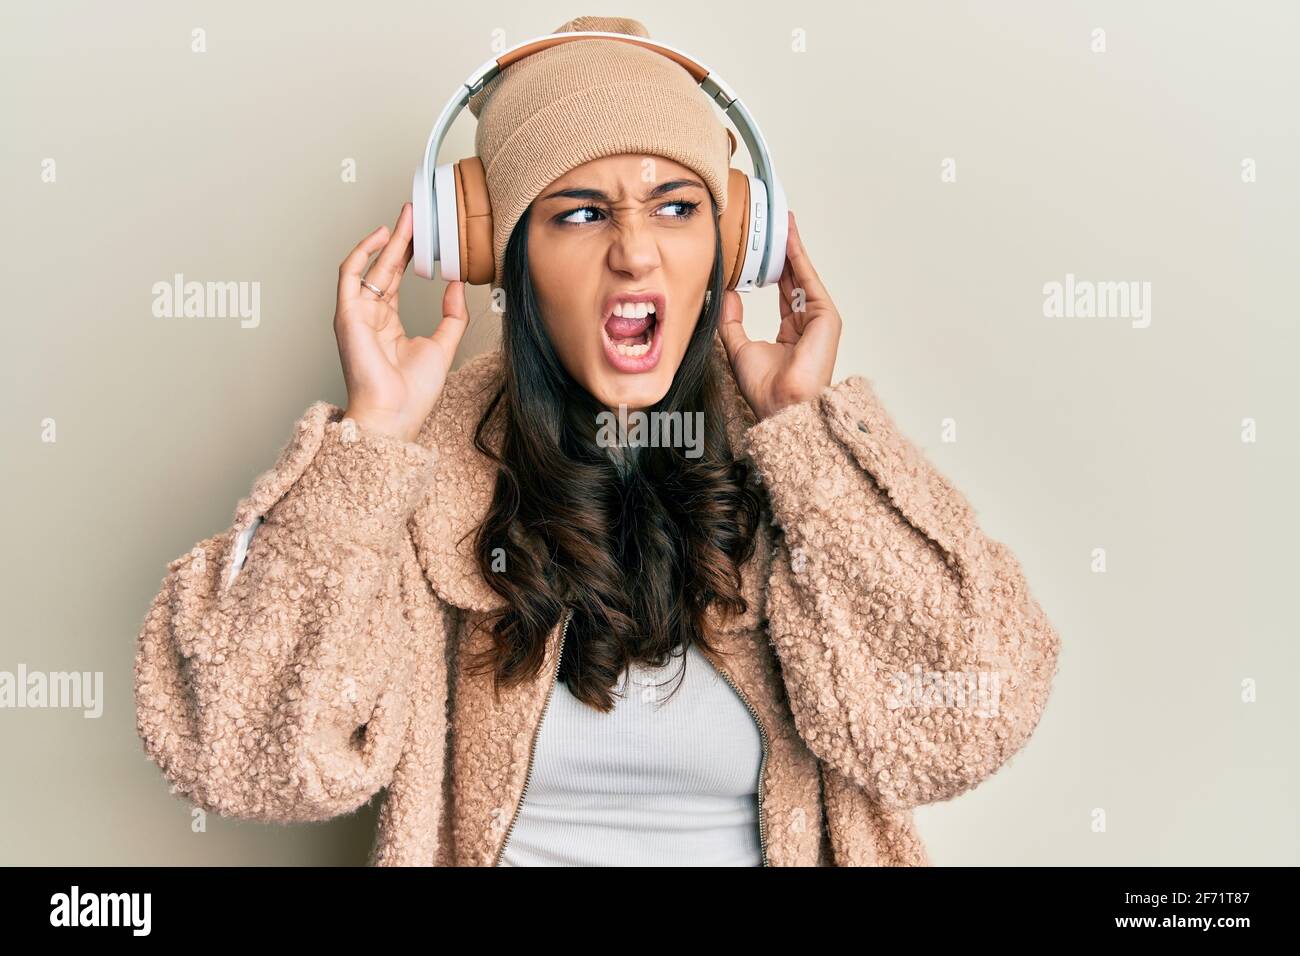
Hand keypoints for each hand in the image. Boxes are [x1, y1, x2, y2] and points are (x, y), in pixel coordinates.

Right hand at [335, 202, 469, 442]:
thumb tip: (457, 284)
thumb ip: (451, 315)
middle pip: (384, 267)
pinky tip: (382, 235)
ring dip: (387, 239)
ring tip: (407, 217)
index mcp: (388, 324)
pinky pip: (349, 274)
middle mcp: (369, 315)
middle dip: (401, 238)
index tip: (426, 233)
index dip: (410, 254)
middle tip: (417, 212)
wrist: (394, 415)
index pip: (396, 278)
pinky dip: (363, 251)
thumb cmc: (412, 393)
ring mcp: (356, 314)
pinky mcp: (347, 314)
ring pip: (371, 265)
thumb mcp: (442, 346)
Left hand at [718, 210, 841, 420]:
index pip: (783, 291)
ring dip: (791, 247)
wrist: (782, 405)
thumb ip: (731, 321)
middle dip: (783, 251)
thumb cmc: (766, 389)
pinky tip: (788, 237)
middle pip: (794, 278)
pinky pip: (808, 279)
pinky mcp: (826, 316)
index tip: (762, 248)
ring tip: (779, 221)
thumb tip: (725, 295)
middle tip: (772, 224)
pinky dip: (798, 256)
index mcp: (791, 333)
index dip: (772, 268)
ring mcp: (819, 319)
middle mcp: (808, 323)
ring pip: (802, 274)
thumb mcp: (738, 348)